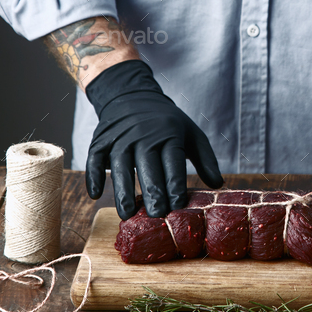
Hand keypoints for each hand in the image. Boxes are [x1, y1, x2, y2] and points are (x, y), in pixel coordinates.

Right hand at [85, 60, 223, 218]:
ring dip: (123, 190)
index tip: (178, 206)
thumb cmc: (166, 122)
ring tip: (127, 214)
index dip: (175, 185)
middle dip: (152, 192)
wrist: (132, 96)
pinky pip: (94, 159)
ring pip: (120, 166)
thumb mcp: (190, 133)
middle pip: (148, 166)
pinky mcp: (101, 140)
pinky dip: (93, 176)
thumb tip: (218, 185)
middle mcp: (143, 134)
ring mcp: (120, 137)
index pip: (172, 162)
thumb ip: (206, 159)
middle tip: (156, 215)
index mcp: (168, 133)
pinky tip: (96, 195)